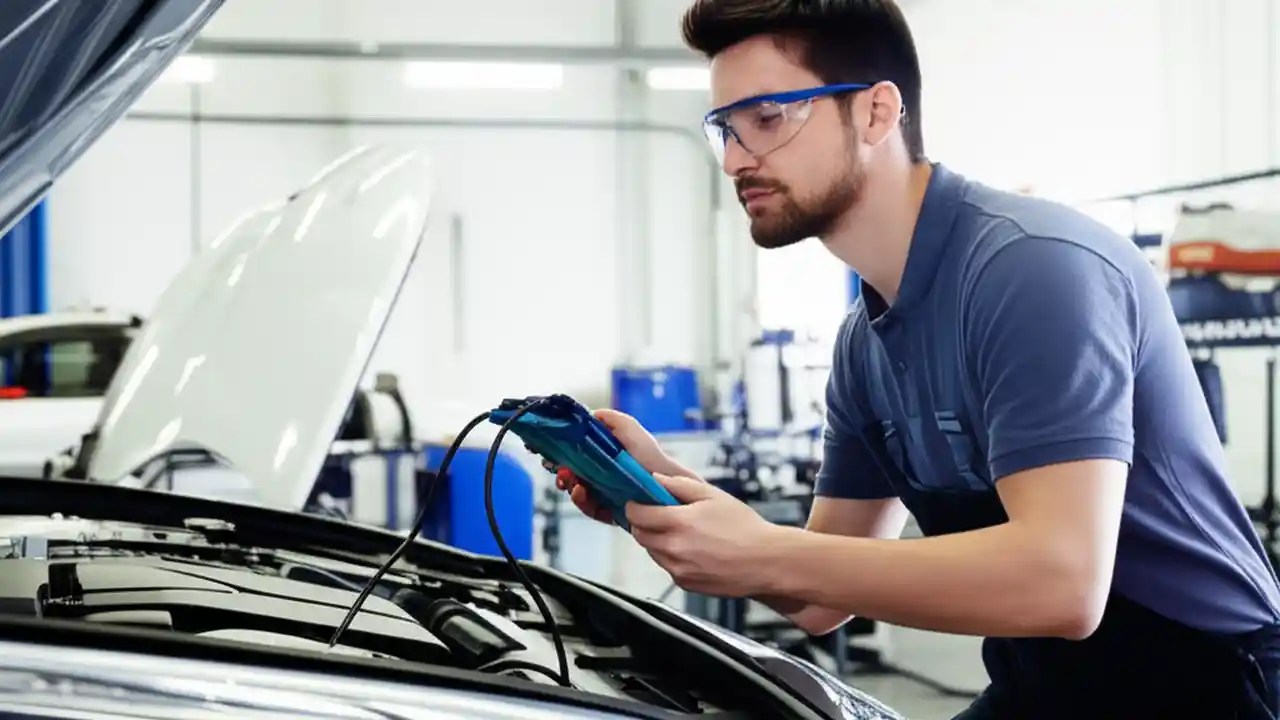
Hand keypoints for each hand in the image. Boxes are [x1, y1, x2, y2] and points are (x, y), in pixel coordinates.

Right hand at [549, 408, 691, 524]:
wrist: (669, 486)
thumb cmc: (650, 456)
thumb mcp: (630, 429)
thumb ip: (611, 419)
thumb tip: (591, 414)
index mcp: (602, 454)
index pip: (572, 453)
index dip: (558, 453)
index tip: (547, 452)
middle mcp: (600, 473)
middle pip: (569, 473)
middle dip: (559, 471)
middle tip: (558, 469)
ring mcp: (605, 493)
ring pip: (576, 491)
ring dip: (568, 486)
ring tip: (571, 482)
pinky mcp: (610, 512)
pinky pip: (590, 510)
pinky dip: (583, 502)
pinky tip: (582, 493)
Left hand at [626, 473, 782, 597]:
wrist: (766, 561)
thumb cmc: (744, 527)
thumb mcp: (713, 495)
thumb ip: (680, 485)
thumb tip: (656, 479)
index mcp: (679, 522)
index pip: (637, 515)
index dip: (634, 506)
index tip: (638, 503)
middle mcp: (674, 548)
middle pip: (640, 535)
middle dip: (644, 524)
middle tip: (659, 516)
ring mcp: (678, 569)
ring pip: (652, 552)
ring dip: (657, 541)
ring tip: (682, 534)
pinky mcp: (685, 583)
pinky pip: (667, 567)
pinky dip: (672, 558)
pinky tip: (693, 550)